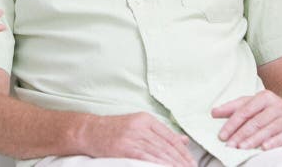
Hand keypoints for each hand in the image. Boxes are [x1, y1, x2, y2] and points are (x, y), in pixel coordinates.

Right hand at [80, 112, 194, 166]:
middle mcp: (140, 126)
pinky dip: (158, 165)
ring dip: (172, 165)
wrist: (89, 131)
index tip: (192, 163)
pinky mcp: (124, 148)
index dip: (184, 152)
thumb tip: (184, 141)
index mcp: (146, 119)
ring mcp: (132, 137)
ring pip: (159, 154)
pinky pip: (146, 159)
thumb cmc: (114, 130)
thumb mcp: (138, 125)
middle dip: (181, 162)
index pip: (171, 137)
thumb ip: (161, 133)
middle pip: (167, 147)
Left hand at [212, 90, 281, 150]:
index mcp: (263, 97)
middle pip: (255, 122)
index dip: (232, 124)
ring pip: (267, 130)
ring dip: (253, 140)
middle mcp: (276, 106)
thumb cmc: (268, 108)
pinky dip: (273, 142)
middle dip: (241, 135)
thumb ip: (232, 107)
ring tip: (242, 148)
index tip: (222, 135)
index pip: (244, 111)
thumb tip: (213, 112)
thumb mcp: (251, 103)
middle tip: (230, 145)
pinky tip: (264, 148)